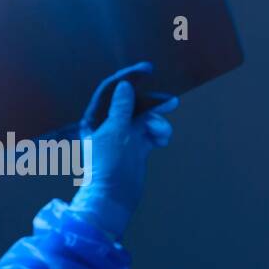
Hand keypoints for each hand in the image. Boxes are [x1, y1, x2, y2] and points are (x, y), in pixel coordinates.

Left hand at [71, 62, 178, 237]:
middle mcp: (109, 125)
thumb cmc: (108, 165)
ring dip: (157, 123)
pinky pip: (151, 134)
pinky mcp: (136, 149)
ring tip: (163, 134)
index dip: (130, 78)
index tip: (148, 70)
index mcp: (96, 117)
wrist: (113, 197)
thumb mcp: (115, 131)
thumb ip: (122, 108)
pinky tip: (162, 142)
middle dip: (152, 104)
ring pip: (145, 119)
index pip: (113, 90)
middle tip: (172, 102)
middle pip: (133, 104)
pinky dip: (158, 135)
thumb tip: (126, 86)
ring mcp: (123, 137)